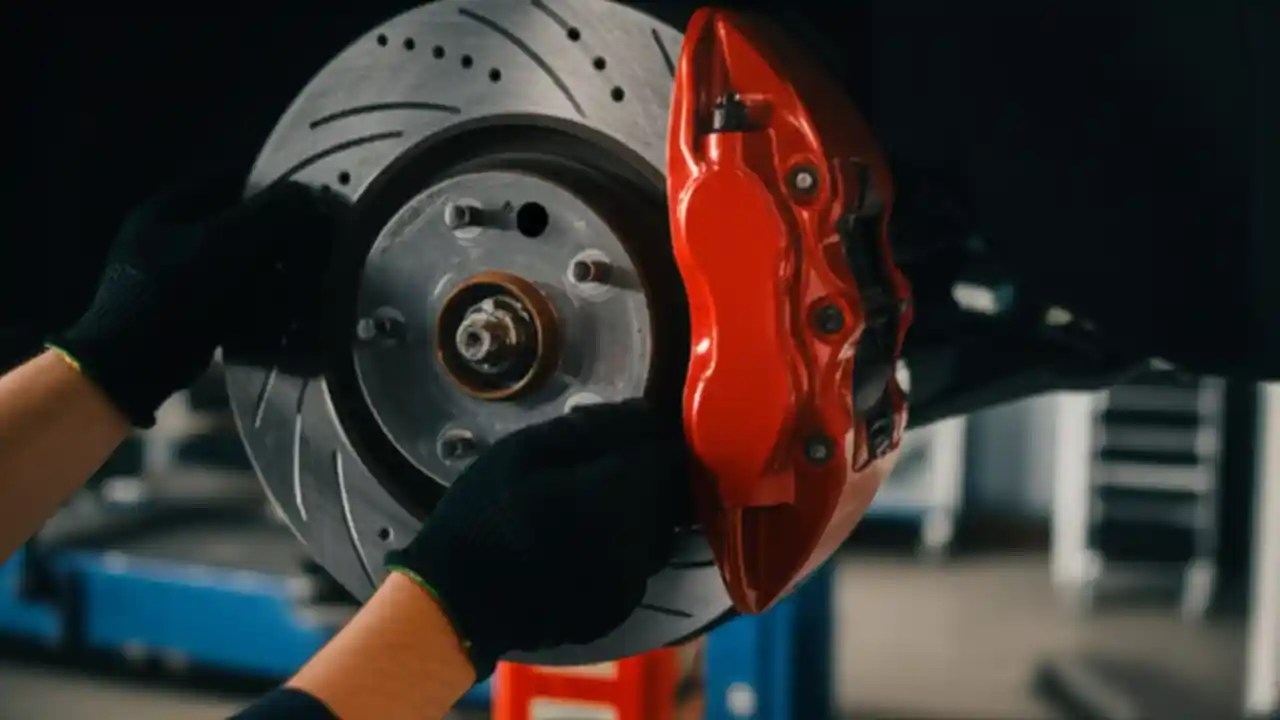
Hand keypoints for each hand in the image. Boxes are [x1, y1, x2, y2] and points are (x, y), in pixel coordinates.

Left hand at [48, 174, 338, 425]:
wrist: (135, 361)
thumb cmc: (175, 289)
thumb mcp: (224, 242)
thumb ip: (269, 215)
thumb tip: (308, 195)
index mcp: (169, 207)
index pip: (227, 180)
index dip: (268, 186)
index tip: (304, 201)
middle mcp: (171, 235)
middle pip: (237, 223)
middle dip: (274, 234)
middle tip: (309, 242)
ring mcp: (179, 275)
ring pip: (239, 261)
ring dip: (270, 270)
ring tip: (302, 277)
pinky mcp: (191, 309)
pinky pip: (233, 295)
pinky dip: (258, 299)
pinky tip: (282, 307)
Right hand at [386, 400, 687, 679]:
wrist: (457, 602)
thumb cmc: (485, 517)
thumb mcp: (525, 452)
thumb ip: (591, 428)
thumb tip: (641, 412)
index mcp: (618, 497)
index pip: (668, 454)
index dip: (654, 436)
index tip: (631, 430)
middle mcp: (638, 543)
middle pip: (669, 494)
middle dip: (646, 475)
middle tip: (602, 466)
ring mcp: (631, 583)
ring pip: (656, 531)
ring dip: (636, 513)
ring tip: (588, 505)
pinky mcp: (619, 609)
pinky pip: (636, 565)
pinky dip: (620, 548)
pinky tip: (579, 543)